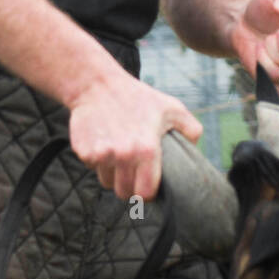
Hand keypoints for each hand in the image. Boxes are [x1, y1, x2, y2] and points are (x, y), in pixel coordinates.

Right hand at [68, 72, 202, 200]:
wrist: (97, 85)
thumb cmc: (139, 97)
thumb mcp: (172, 108)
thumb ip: (191, 129)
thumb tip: (195, 148)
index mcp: (147, 150)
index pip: (145, 193)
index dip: (147, 193)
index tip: (148, 186)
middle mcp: (123, 155)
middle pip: (124, 192)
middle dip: (129, 186)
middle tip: (133, 171)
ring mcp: (101, 154)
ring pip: (106, 181)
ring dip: (112, 173)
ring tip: (119, 152)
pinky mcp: (83, 151)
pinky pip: (92, 167)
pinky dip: (97, 160)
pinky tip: (104, 141)